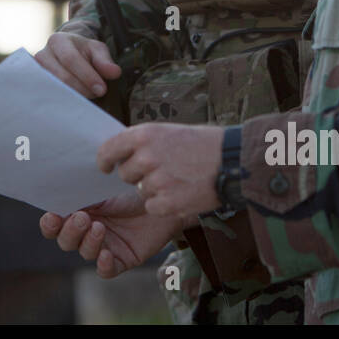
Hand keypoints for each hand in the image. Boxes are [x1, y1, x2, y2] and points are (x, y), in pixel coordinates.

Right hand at [35, 30, 121, 98]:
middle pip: (61, 77)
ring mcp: (36, 72)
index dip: (87, 76)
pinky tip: (75, 105)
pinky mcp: (36, 85)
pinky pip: (48, 96)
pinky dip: (63, 102)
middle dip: (82, 89)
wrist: (67, 54)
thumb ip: (105, 61)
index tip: (102, 89)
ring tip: (88, 97)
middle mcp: (42, 55)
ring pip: (54, 89)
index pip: (70, 59)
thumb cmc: (84, 52)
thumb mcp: (97, 50)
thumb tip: (114, 73)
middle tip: (97, 94)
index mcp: (58, 41)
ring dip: (74, 96)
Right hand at [40, 193, 190, 278]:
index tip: (53, 216)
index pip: (55, 223)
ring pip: (84, 252)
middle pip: (66, 240)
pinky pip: (106, 270)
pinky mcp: (121, 259)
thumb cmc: (135, 185)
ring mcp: (104, 245)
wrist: (166, 195)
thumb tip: (61, 181)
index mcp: (80, 209)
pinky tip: (106, 254)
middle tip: (83, 218)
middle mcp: (88, 230)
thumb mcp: (105, 182)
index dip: (50, 223)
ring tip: (99, 227)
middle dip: (69, 231)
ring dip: (87, 242)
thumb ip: (83, 186)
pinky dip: (102, 265)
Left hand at [98, 123, 224, 217]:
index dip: (105, 160)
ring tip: (178, 179)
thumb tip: (119, 152)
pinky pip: (153, 207)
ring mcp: (156, 180)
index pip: (108, 150)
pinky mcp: (167, 203)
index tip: (106, 167)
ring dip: (154, 189)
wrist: (233, 162)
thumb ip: (142, 141)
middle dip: (138, 175)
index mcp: (144, 134)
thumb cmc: (202, 144)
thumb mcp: (168, 131)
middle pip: (125, 173)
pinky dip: (164, 204)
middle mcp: (147, 156)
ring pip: (141, 191)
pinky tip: (182, 192)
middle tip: (162, 170)